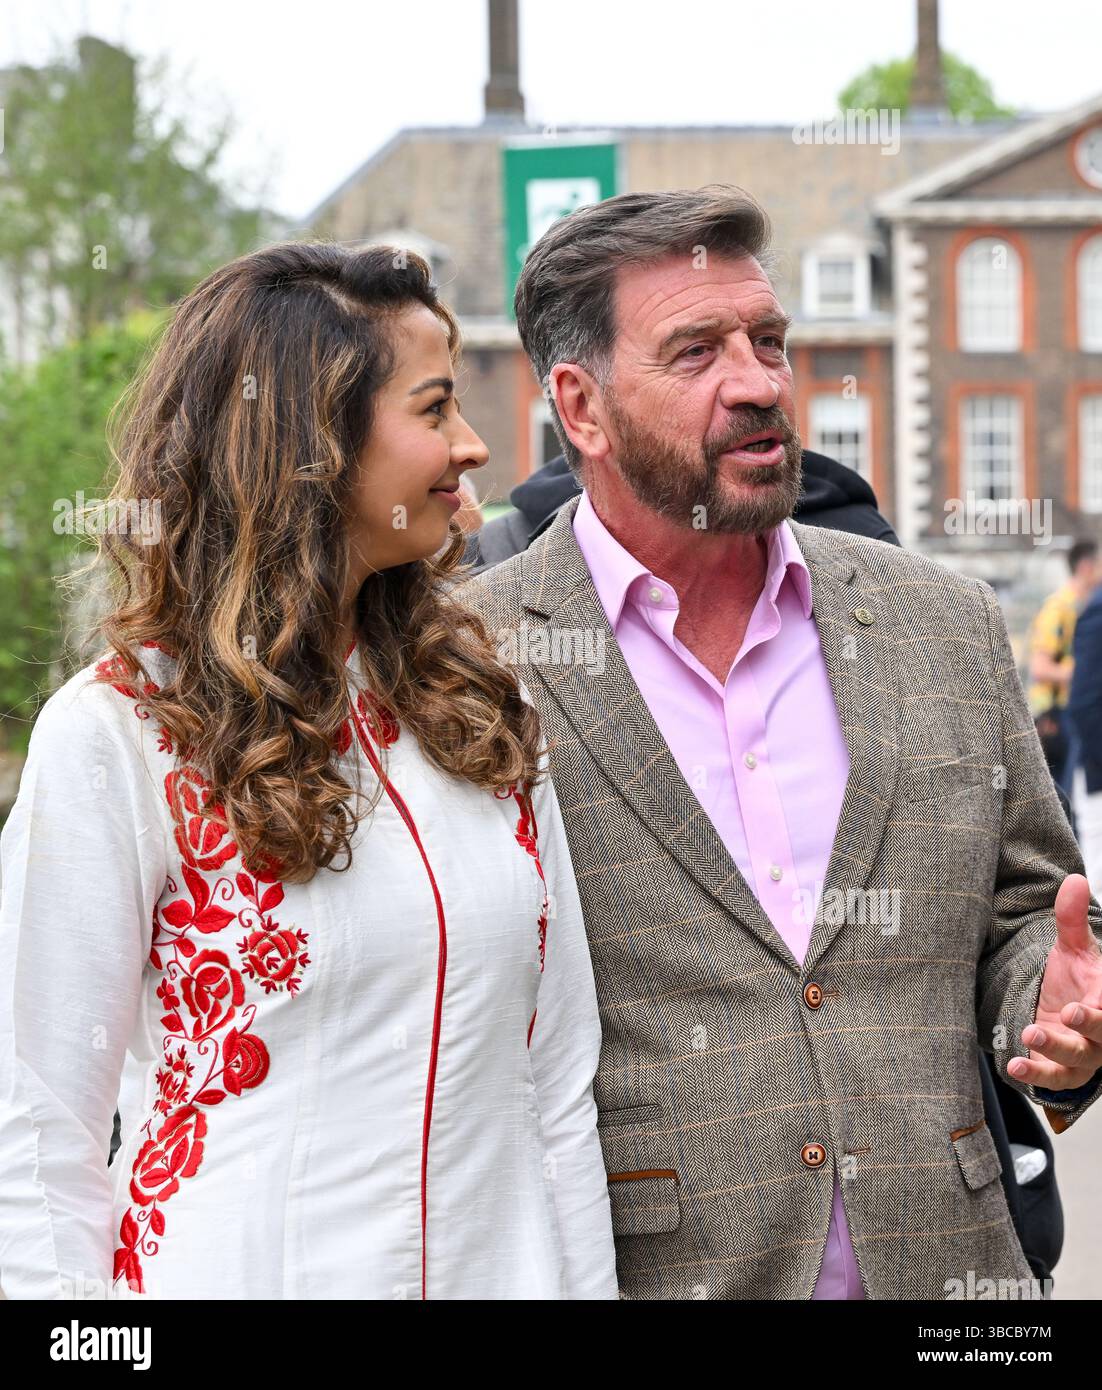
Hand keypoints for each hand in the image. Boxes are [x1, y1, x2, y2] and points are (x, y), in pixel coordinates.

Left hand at [1008, 873, 1101, 1089]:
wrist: (1058, 1010)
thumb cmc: (1073, 979)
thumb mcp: (1072, 948)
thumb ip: (1071, 919)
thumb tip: (1075, 880)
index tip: (1088, 999)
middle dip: (1090, 1025)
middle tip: (1071, 1013)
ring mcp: (1083, 1056)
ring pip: (1077, 1060)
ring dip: (1055, 1050)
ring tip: (1029, 1035)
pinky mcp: (1060, 1071)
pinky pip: (1052, 1080)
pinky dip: (1034, 1075)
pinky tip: (1013, 1066)